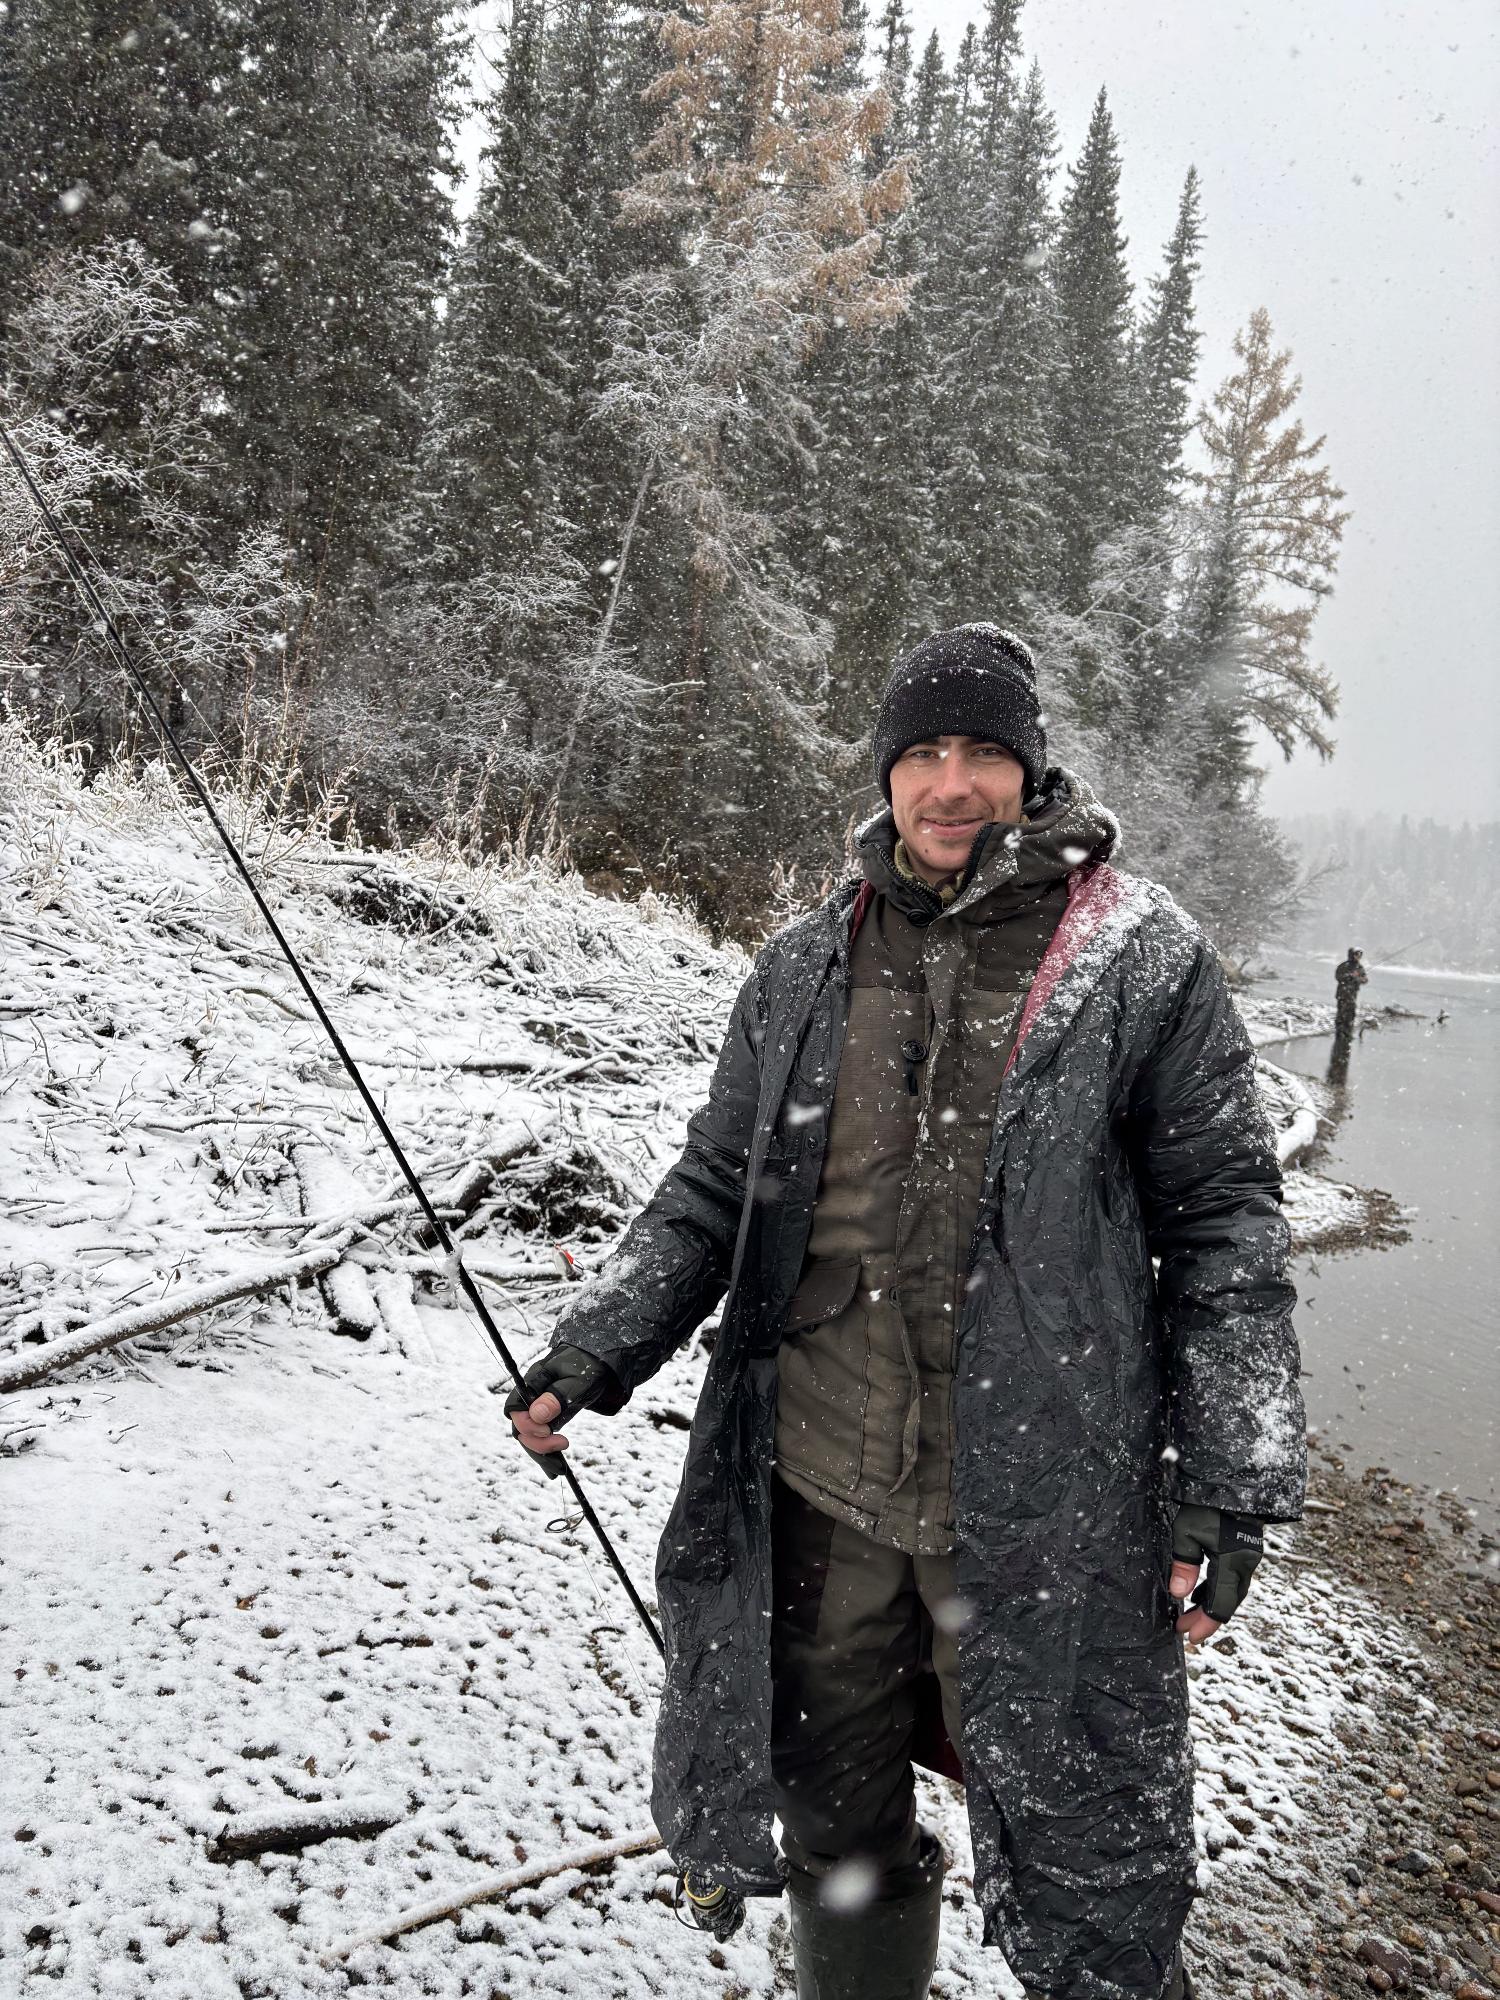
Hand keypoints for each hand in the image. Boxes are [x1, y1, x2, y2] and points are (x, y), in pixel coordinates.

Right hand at [503, 1344, 620, 1480]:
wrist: (601, 1360)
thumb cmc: (589, 1365)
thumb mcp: (579, 1380)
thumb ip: (557, 1396)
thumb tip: (536, 1415)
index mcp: (534, 1382)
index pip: (515, 1409)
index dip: (527, 1425)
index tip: (548, 1431)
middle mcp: (532, 1396)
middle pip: (521, 1427)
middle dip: (537, 1444)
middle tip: (563, 1447)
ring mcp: (540, 1407)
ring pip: (530, 1436)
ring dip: (542, 1453)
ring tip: (559, 1469)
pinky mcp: (550, 1416)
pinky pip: (542, 1437)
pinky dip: (547, 1452)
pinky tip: (555, 1466)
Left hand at [1170, 1502, 1263, 1645]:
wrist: (1233, 1477)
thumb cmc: (1208, 1502)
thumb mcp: (1187, 1530)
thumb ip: (1183, 1564)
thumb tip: (1178, 1594)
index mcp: (1233, 1563)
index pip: (1220, 1605)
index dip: (1205, 1623)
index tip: (1188, 1636)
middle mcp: (1245, 1563)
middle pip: (1228, 1601)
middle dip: (1206, 1617)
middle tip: (1184, 1627)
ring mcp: (1248, 1555)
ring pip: (1232, 1590)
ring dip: (1211, 1603)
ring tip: (1188, 1611)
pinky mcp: (1245, 1548)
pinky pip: (1233, 1577)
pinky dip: (1217, 1587)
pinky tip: (1202, 1589)